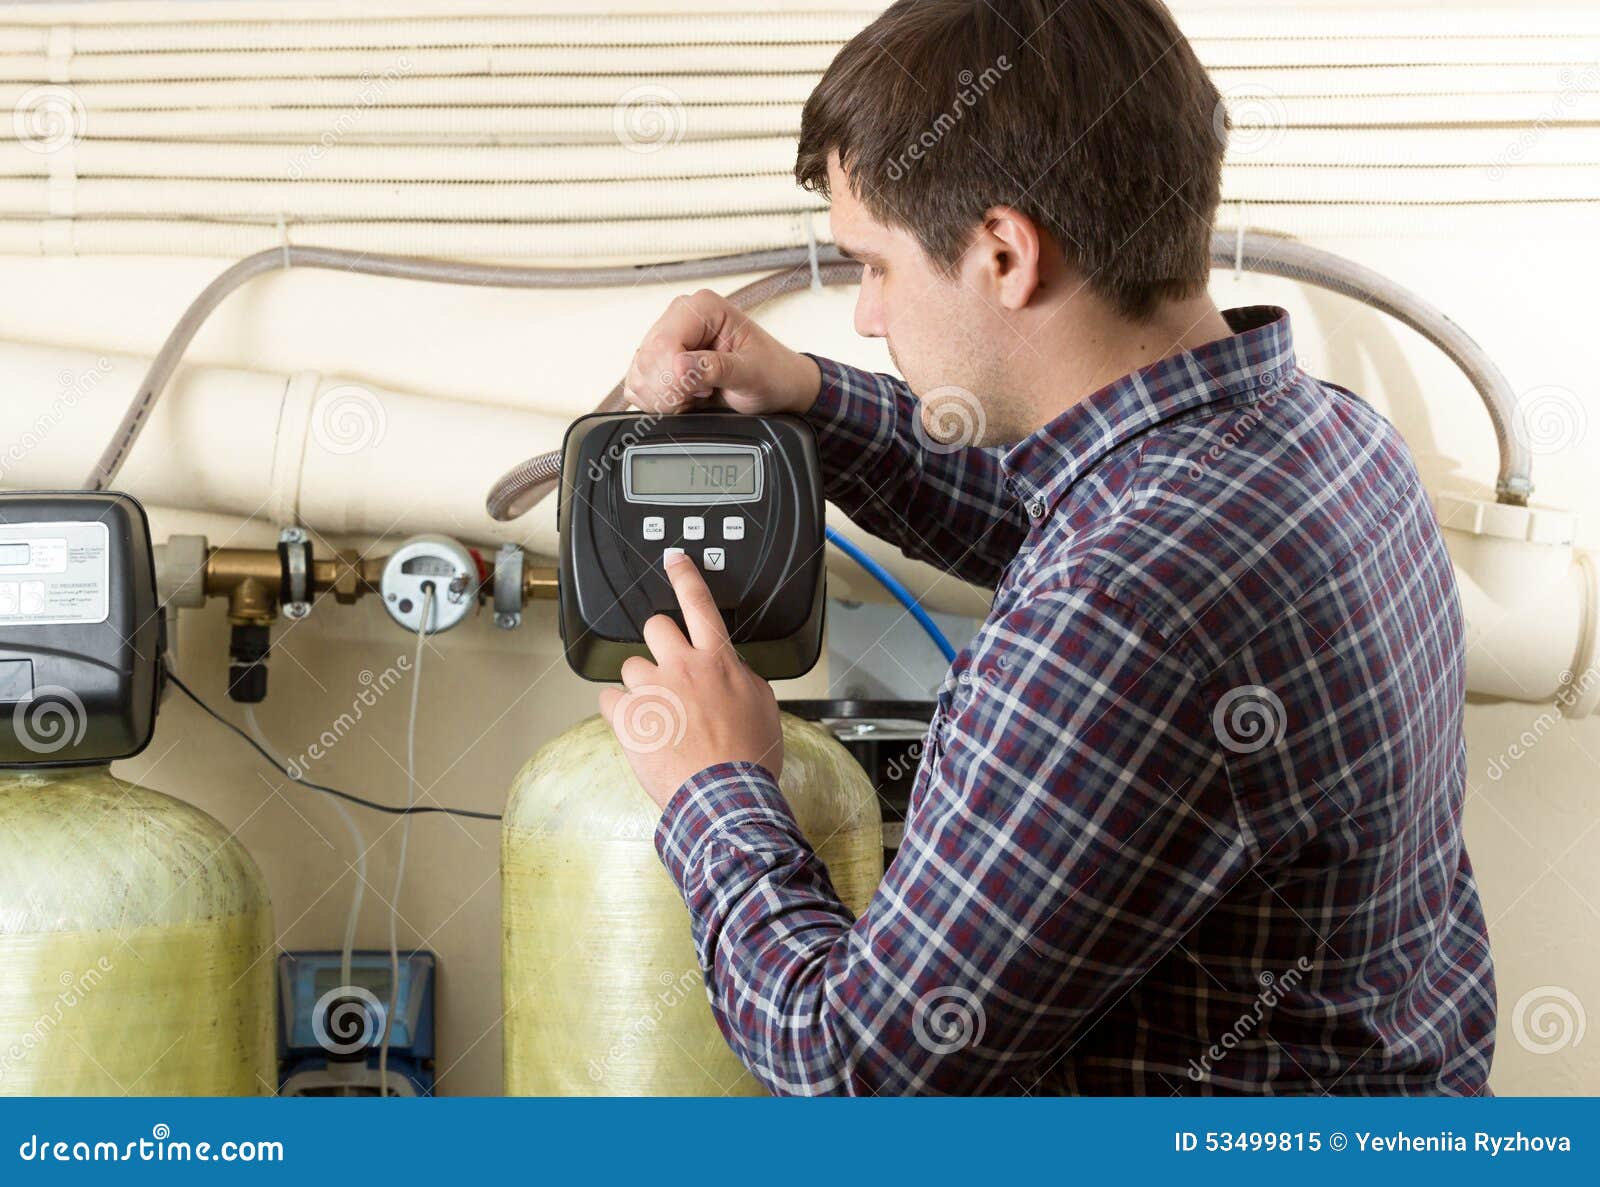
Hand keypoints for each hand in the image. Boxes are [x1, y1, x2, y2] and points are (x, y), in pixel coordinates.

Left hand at [598, 549, 783, 811]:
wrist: (724, 797)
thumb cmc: (748, 758)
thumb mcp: (763, 707)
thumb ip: (743, 677)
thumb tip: (733, 669)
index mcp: (717, 661)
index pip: (698, 604)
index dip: (684, 575)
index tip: (674, 559)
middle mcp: (682, 667)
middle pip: (656, 627)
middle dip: (659, 642)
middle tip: (668, 668)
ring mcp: (652, 691)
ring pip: (631, 665)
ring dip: (640, 683)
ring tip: (658, 713)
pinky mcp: (628, 718)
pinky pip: (610, 699)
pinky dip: (619, 711)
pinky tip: (637, 728)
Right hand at [622, 289, 821, 417]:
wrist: (778, 387)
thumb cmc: (772, 372)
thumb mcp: (752, 373)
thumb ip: (717, 369)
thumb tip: (680, 367)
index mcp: (702, 308)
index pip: (664, 342)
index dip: (676, 377)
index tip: (702, 390)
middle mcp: (680, 318)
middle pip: (646, 359)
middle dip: (670, 389)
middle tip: (702, 394)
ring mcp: (666, 339)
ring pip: (637, 374)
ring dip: (663, 397)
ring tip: (696, 396)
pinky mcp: (660, 362)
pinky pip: (636, 385)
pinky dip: (656, 401)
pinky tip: (684, 400)